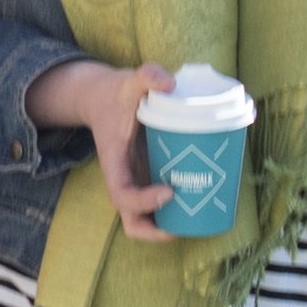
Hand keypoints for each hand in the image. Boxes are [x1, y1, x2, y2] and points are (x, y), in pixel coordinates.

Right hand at [30, 59, 182, 240]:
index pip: (121, 194)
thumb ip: (147, 76)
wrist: (104, 100)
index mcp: (114, 162)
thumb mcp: (129, 82)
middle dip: (156, 230)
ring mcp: (137, 182)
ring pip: (144, 222)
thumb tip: (169, 83)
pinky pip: (159, 209)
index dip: (144, 201)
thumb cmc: (118, 95)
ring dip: (169, 228)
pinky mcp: (149, 179)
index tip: (170, 190)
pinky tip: (202, 202)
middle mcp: (125, 179)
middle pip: (132, 222)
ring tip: (199, 219)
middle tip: (186, 220)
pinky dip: (177, 213)